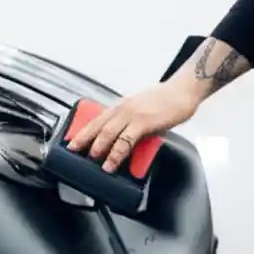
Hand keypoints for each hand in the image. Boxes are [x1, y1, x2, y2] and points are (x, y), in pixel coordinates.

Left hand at [66, 81, 200, 172]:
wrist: (182, 91)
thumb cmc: (165, 102)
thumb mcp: (142, 111)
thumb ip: (132, 125)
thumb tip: (125, 143)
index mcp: (120, 107)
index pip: (96, 119)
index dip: (83, 131)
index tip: (71, 141)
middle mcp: (122, 109)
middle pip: (97, 125)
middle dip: (83, 139)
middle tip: (72, 151)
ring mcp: (131, 115)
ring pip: (108, 133)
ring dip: (98, 147)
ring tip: (91, 159)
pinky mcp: (143, 122)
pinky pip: (126, 140)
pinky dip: (116, 153)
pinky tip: (112, 162)